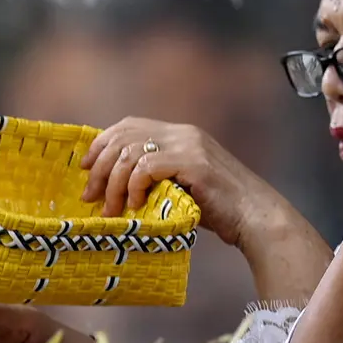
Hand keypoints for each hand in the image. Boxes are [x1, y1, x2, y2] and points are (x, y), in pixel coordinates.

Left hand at [83, 118, 286, 247]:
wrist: (257, 218)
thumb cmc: (221, 210)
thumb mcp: (182, 186)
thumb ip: (157, 178)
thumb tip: (115, 188)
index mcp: (181, 134)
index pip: (130, 125)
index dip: (102, 143)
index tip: (85, 169)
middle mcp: (184, 133)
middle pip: (124, 136)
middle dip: (99, 166)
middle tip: (90, 196)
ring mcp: (189, 146)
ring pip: (130, 153)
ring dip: (113, 183)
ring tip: (111, 209)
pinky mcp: (194, 163)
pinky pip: (147, 167)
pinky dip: (133, 187)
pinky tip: (135, 206)